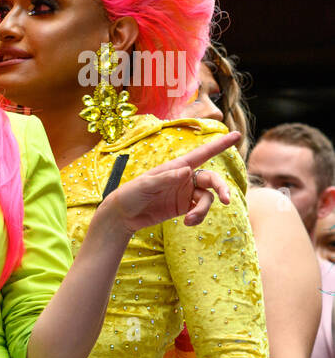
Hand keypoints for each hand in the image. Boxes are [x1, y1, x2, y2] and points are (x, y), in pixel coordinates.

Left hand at [104, 131, 240, 233]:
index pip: (202, 153)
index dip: (219, 144)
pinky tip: (187, 222)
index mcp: (176, 167)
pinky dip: (198, 217)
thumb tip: (187, 171)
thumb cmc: (129, 194)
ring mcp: (185, 194)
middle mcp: (184, 179)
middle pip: (212, 179)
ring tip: (190, 220)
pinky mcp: (183, 208)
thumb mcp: (144, 185)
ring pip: (207, 199)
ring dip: (203, 210)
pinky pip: (200, 211)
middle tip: (227, 200)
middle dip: (222, 188)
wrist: (122, 216)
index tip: (237, 135)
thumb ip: (166, 178)